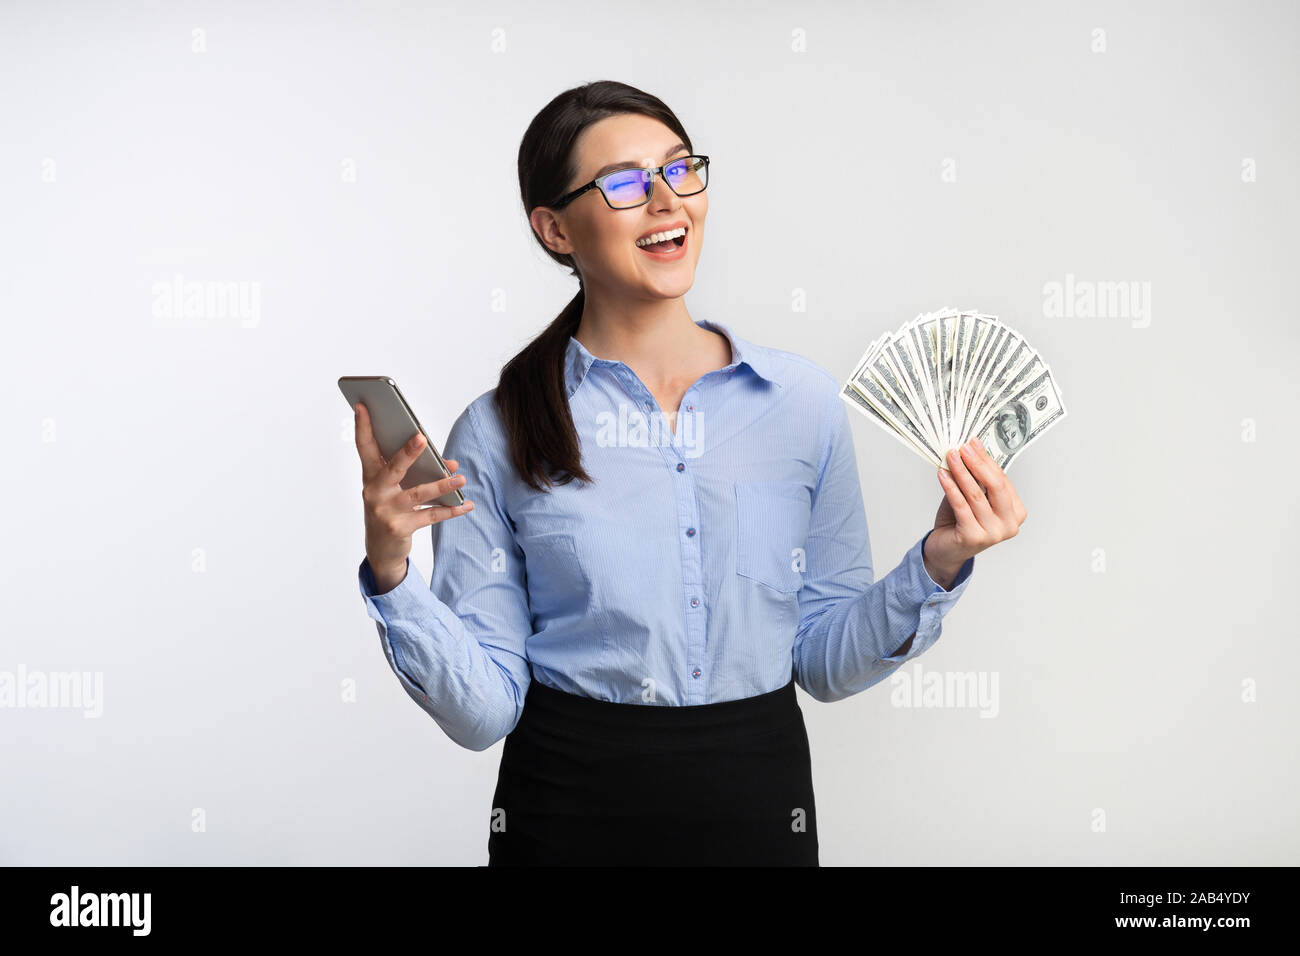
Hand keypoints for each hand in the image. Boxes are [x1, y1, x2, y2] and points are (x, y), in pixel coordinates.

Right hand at [354, 402, 473, 578]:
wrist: (381, 550)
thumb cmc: (389, 509)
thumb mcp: (397, 489)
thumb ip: (419, 472)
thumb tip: (451, 465)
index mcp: (371, 477)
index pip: (365, 447)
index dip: (363, 426)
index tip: (362, 405)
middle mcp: (375, 492)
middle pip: (393, 468)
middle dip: (408, 452)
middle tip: (422, 437)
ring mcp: (387, 511)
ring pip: (419, 493)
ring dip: (442, 484)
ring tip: (460, 477)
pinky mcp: (401, 527)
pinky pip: (431, 515)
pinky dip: (451, 509)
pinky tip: (466, 504)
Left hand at [927, 437, 1026, 577]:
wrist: (946, 550)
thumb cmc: (960, 522)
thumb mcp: (972, 497)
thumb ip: (975, 479)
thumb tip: (969, 450)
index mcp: (1016, 513)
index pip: (1002, 480)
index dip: (987, 460)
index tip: (973, 443)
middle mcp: (1010, 525)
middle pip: (995, 486)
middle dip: (977, 463)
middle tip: (963, 447)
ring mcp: (993, 534)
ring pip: (976, 495)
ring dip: (961, 472)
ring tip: (950, 457)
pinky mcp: (974, 537)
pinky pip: (961, 505)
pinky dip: (951, 487)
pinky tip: (943, 474)